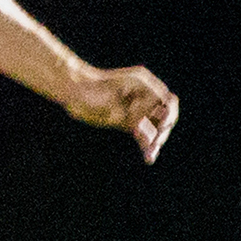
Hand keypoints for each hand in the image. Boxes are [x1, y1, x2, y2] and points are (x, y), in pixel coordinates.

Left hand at [64, 65, 179, 163]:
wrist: (72, 90)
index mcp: (143, 83)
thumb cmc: (90, 90)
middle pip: (164, 115)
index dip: (168, 115)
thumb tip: (157, 122)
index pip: (167, 101)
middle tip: (156, 143)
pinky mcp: (127, 120)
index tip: (161, 128)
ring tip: (151, 155)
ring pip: (154, 127)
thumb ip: (136, 113)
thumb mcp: (113, 101)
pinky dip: (146, 144)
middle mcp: (143, 95)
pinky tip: (148, 157)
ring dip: (155, 141)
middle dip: (162, 130)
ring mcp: (136, 108)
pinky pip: (142, 133)